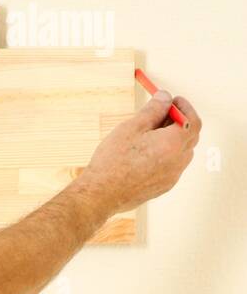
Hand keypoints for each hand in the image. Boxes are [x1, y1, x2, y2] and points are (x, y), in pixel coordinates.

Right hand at [80, 89, 200, 215]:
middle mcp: (177, 162)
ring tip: (153, 135)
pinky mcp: (163, 187)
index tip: (174, 102)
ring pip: (182, 153)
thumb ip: (153, 110)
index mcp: (172, 144)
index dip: (186, 108)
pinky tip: (149, 153)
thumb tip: (165, 98)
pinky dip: (168, 155)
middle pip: (190, 137)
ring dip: (175, 140)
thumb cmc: (113, 163)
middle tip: (163, 114)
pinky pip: (173, 167)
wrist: (101, 194)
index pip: (193, 121)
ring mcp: (171, 177)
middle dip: (181, 122)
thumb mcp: (132, 127)